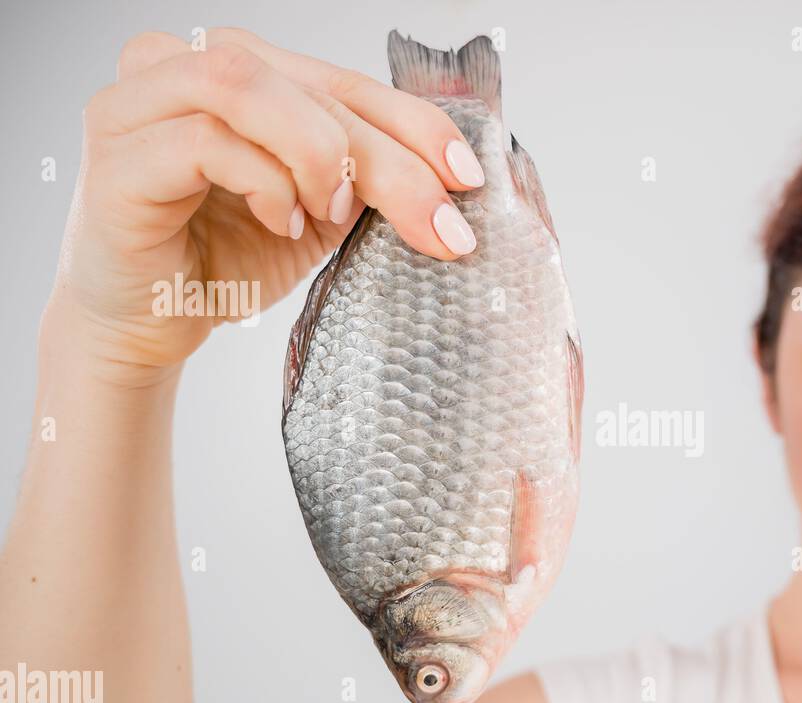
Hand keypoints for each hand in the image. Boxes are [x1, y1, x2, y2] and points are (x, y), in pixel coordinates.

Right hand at [47, 27, 484, 386]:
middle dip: (389, 158)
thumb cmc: (229, 258)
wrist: (149, 324)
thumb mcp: (319, 212)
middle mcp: (180, 63)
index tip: (468, 177)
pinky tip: (281, 225)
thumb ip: (365, 176)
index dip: (414, 121)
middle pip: (308, 86)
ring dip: (318, 156)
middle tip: (439, 225)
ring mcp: (138, 102)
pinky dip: (265, 184)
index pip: (344, 80)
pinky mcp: (116, 152)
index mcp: (241, 68)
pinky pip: (207, 141)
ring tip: (330, 216)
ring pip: (250, 86)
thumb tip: (454, 181)